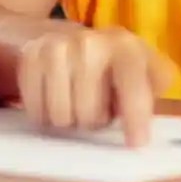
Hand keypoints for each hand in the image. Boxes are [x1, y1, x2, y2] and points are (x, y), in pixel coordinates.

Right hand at [17, 27, 173, 146]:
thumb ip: (149, 97)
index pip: (131, 83)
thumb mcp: (145, 75)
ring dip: (70, 120)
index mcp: (126, 46)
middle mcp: (90, 42)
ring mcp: (56, 46)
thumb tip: (141, 133)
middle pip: (89, 112)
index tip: (137, 143)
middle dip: (94, 121)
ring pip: (60, 115)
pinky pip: (36, 110)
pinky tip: (55, 100)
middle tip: (97, 110)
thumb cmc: (114, 69)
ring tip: (77, 103)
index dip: (135, 116)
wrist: (68, 38)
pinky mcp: (30, 56)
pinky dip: (45, 115)